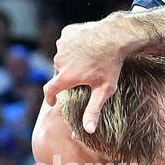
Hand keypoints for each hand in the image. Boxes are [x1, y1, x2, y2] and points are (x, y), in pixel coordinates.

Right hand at [43, 15, 138, 129]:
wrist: (114, 35)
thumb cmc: (111, 66)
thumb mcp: (104, 90)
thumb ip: (93, 110)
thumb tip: (88, 131)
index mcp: (65, 76)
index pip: (50, 90)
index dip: (50, 97)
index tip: (52, 102)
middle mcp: (59, 60)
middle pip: (60, 73)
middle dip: (68, 77)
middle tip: (83, 77)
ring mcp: (62, 45)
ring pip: (63, 57)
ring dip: (71, 61)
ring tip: (87, 62)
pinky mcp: (66, 33)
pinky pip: (67, 43)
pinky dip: (74, 47)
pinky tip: (87, 48)